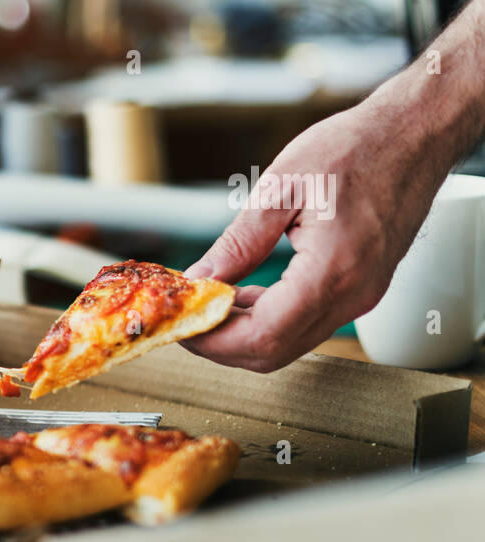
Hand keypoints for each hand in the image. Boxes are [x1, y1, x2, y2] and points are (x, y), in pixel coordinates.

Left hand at [181, 101, 448, 371]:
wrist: (414, 134)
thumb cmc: (357, 147)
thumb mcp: (281, 188)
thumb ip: (239, 242)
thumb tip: (201, 279)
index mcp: (332, 270)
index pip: (262, 336)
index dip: (213, 340)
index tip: (182, 325)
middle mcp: (353, 294)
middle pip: (274, 352)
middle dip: (222, 344)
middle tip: (186, 318)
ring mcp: (362, 296)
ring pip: (290, 343)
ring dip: (244, 333)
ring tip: (209, 302)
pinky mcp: (362, 289)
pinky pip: (308, 322)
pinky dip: (270, 319)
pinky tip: (244, 295)